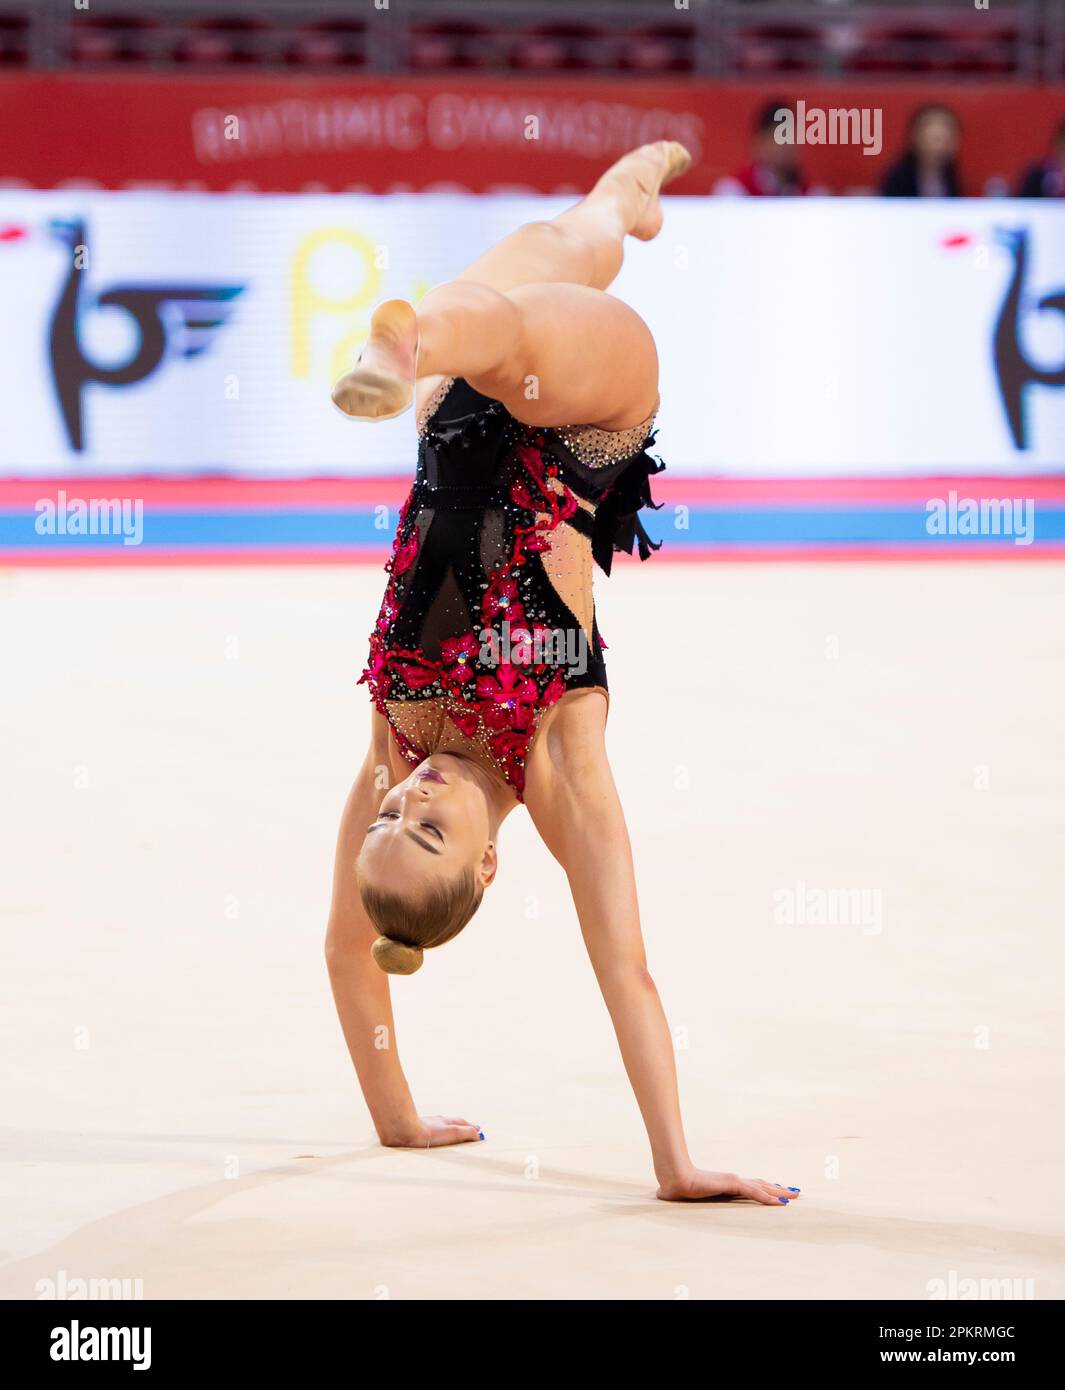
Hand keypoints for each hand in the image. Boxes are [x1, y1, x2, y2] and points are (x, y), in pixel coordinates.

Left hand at [380, 1114, 484, 1148]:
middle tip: (470, 1129)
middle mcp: (437, 1121)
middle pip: (452, 1122)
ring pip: (440, 1125)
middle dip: (462, 1126)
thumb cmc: (428, 1134)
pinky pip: (428, 1130)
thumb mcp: (452, 1133)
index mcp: (446, 1122)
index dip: (471, 1127)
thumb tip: (479, 1134)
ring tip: (451, 1131)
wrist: (403, 1131)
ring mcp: (426, 1124)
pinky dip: (435, 1132)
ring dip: (448, 1128)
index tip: (479, 1130)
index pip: (462, 1123)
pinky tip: (430, 1137)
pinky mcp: (415, 1130)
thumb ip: (466, 1133)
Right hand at [656, 1169, 800, 1204]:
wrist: (674, 1177)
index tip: (777, 1192)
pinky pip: (755, 1193)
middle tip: (796, 1191)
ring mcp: (734, 1181)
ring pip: (763, 1188)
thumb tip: (663, 1193)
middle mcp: (733, 1180)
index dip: (765, 1188)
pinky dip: (769, 1198)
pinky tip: (781, 1202)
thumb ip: (683, 1194)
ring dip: (780, 1192)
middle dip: (780, 1189)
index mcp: (725, 1184)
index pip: (750, 1186)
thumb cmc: (677, 1185)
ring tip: (795, 1195)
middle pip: (762, 1184)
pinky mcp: (732, 1184)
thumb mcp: (687, 1194)